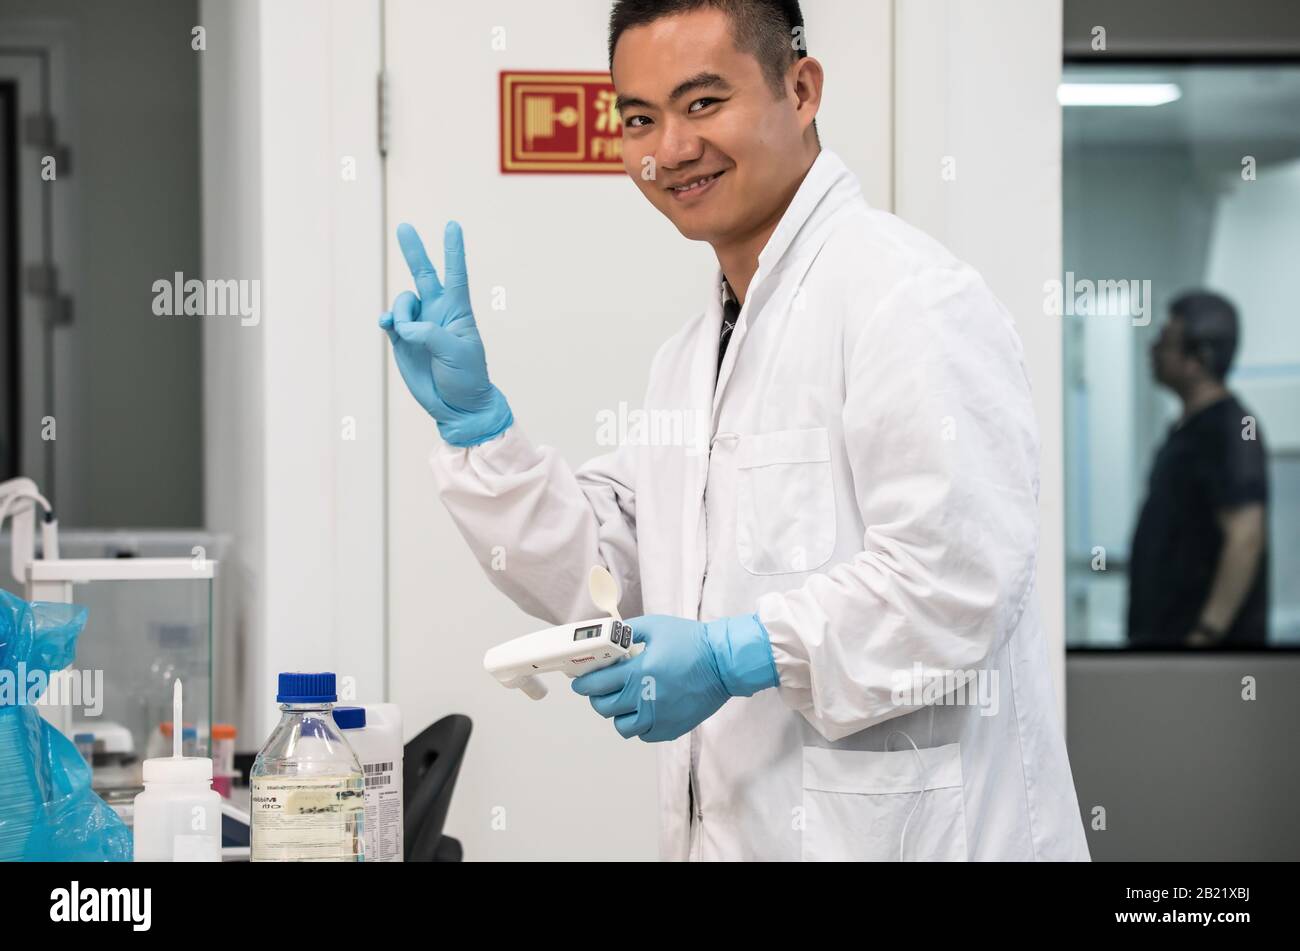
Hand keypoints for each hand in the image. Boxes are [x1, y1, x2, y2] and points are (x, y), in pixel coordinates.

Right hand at [379, 221, 512, 445]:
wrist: (457, 405)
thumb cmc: (467, 377)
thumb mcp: (457, 352)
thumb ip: (430, 333)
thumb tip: (403, 325)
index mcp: (458, 311)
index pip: (456, 275)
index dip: (453, 250)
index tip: (453, 225)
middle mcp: (437, 313)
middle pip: (423, 274)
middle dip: (413, 251)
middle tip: (404, 226)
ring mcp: (418, 325)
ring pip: (402, 301)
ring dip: (400, 310)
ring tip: (405, 330)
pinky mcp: (402, 340)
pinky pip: (389, 321)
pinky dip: (387, 319)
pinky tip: (388, 325)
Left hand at [572, 613, 778, 741]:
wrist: (724, 663)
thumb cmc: (692, 643)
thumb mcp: (656, 626)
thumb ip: (628, 631)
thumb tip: (610, 635)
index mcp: (638, 673)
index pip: (595, 685)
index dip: (583, 684)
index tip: (580, 681)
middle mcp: (644, 699)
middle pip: (604, 708)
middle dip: (597, 697)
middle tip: (603, 688)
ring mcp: (658, 717)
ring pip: (622, 726)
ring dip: (618, 713)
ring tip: (625, 701)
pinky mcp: (670, 728)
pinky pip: (643, 735)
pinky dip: (639, 725)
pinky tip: (644, 710)